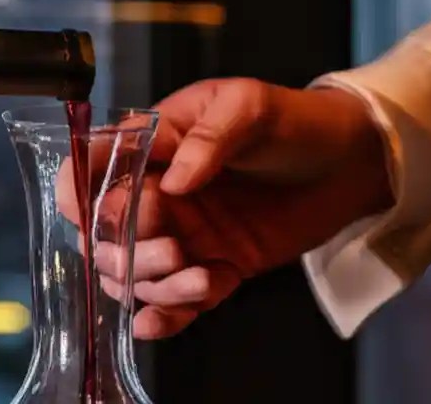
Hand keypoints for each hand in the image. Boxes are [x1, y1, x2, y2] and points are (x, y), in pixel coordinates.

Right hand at [59, 78, 392, 338]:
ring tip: (201, 278)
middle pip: (105, 233)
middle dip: (127, 250)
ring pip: (135, 273)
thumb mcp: (248, 107)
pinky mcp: (212, 266)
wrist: (351, 161)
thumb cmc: (292, 120)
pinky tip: (160, 323)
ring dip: (155, 286)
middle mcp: (156, 192)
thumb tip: (173, 181)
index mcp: (151, 145)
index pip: (88, 169)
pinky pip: (175, 300)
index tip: (95, 216)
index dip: (79, 195)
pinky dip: (164, 316)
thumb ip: (207, 138)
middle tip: (172, 250)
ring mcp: (182, 232)